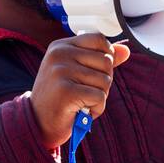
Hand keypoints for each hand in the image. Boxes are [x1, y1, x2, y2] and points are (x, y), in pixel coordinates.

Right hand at [29, 33, 130, 148]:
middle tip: (85, 92)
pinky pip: (99, 97)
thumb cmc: (60, 98)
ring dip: (99, 98)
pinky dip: (96, 109)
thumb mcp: (78, 73)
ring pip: (105, 81)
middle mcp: (59, 54)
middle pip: (106, 61)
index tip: (94, 72)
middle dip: (103, 82)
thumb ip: (100, 60)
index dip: (106, 57)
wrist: (38, 123)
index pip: (99, 39)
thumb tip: (125, 50)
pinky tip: (82, 111)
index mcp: (61, 46)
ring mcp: (61, 71)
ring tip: (81, 102)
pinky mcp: (66, 91)